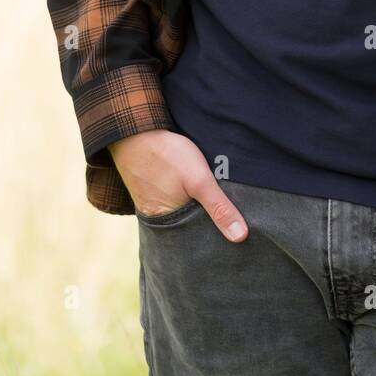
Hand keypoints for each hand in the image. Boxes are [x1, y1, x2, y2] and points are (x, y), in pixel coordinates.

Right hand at [107, 130, 248, 242]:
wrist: (135, 132)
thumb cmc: (167, 155)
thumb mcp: (199, 181)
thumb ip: (219, 208)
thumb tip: (240, 237)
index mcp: (169, 226)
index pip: (198, 242)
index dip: (216, 239)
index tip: (236, 237)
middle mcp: (159, 220)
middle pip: (191, 228)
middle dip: (209, 225)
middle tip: (232, 221)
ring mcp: (155, 204)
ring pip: (184, 213)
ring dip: (199, 209)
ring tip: (219, 205)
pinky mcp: (154, 190)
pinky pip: (176, 201)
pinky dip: (188, 198)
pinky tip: (198, 191)